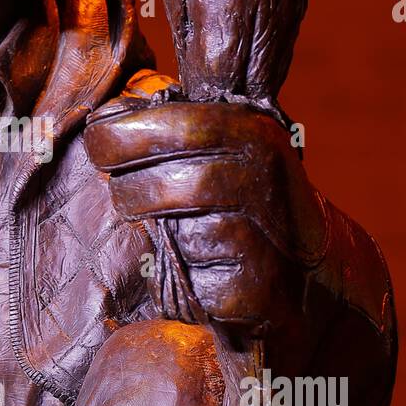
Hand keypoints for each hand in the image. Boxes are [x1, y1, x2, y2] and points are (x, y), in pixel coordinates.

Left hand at [85, 73, 327, 327]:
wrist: (305, 276)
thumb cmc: (237, 207)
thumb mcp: (216, 151)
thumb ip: (167, 129)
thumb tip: (105, 117)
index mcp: (252, 130)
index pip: (178, 125)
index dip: (122, 135)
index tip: (99, 146)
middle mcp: (268, 175)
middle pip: (172, 183)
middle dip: (131, 192)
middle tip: (125, 197)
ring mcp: (271, 234)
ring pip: (185, 235)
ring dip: (166, 240)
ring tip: (173, 233)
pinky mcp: (262, 289)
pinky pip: (198, 285)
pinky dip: (187, 284)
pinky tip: (203, 274)